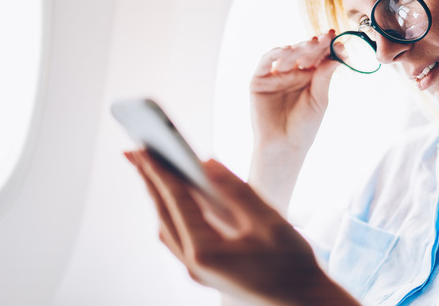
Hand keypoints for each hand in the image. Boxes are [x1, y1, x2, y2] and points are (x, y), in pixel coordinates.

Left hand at [125, 150, 358, 305]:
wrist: (304, 301)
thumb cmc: (292, 264)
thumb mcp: (269, 221)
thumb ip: (236, 190)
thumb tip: (207, 162)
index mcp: (206, 252)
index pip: (176, 203)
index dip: (160, 171)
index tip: (144, 147)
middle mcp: (194, 265)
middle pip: (163, 215)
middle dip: (149, 181)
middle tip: (134, 151)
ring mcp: (197, 271)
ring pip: (167, 228)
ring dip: (158, 197)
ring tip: (149, 169)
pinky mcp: (205, 271)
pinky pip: (178, 237)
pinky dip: (172, 212)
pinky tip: (175, 197)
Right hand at [249, 30, 340, 211]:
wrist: (284, 146)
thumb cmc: (305, 126)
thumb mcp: (320, 99)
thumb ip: (324, 77)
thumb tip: (337, 54)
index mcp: (309, 77)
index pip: (319, 57)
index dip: (327, 47)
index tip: (338, 39)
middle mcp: (292, 73)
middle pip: (303, 53)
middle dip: (314, 44)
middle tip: (325, 37)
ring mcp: (275, 76)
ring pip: (286, 55)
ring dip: (298, 46)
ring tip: (310, 43)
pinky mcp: (259, 80)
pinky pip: (265, 62)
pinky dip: (274, 53)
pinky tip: (286, 49)